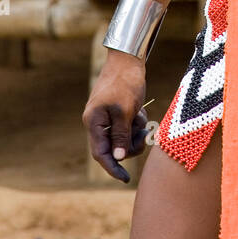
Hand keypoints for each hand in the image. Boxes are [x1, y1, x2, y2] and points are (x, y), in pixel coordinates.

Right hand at [82, 51, 148, 182]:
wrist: (128, 59)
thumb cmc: (125, 83)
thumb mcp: (125, 110)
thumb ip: (120, 135)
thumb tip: (117, 158)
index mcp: (93, 122)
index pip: (100, 153)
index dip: (112, 168)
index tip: (125, 179)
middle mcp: (97, 122)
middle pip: (114, 148)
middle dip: (131, 143)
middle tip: (144, 133)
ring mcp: (106, 117)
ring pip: (123, 138)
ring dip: (135, 131)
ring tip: (141, 115)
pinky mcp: (116, 112)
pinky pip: (127, 127)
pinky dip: (136, 122)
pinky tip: (140, 109)